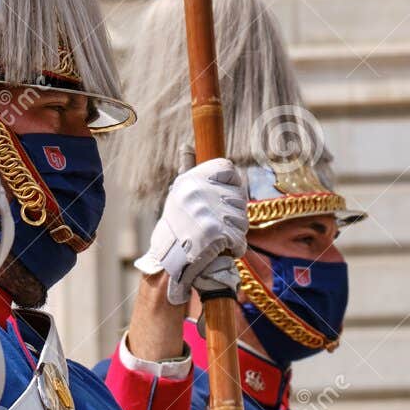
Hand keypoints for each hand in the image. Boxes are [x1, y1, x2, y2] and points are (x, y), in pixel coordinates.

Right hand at [134, 158, 247, 305]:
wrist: (168, 264)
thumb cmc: (176, 229)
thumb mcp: (179, 195)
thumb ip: (188, 169)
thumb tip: (186, 145)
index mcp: (190, 181)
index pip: (228, 168)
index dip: (232, 185)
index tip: (221, 200)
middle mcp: (198, 193)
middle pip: (239, 198)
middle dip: (232, 216)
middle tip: (212, 226)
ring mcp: (208, 213)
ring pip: (242, 220)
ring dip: (233, 234)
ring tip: (212, 240)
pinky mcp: (217, 234)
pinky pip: (240, 240)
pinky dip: (233, 250)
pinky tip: (217, 251)